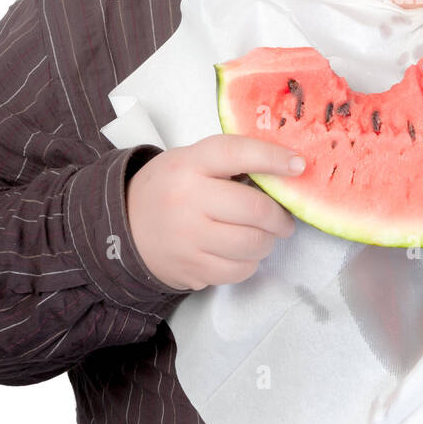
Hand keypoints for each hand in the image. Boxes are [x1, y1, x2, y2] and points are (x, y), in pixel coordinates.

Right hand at [125, 135, 303, 290]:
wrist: (122, 226)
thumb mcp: (191, 161)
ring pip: (252, 243)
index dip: (273, 158)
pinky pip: (239, 270)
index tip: (300, 165)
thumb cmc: (170, 188)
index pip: (237, 153)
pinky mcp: (191, 268)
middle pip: (254, 208)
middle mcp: (187, 199)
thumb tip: (288, 170)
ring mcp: (188, 237)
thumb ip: (232, 162)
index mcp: (188, 164)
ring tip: (263, 235)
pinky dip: (250, 262)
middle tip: (285, 219)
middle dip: (280, 216)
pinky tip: (242, 252)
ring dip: (268, 240)